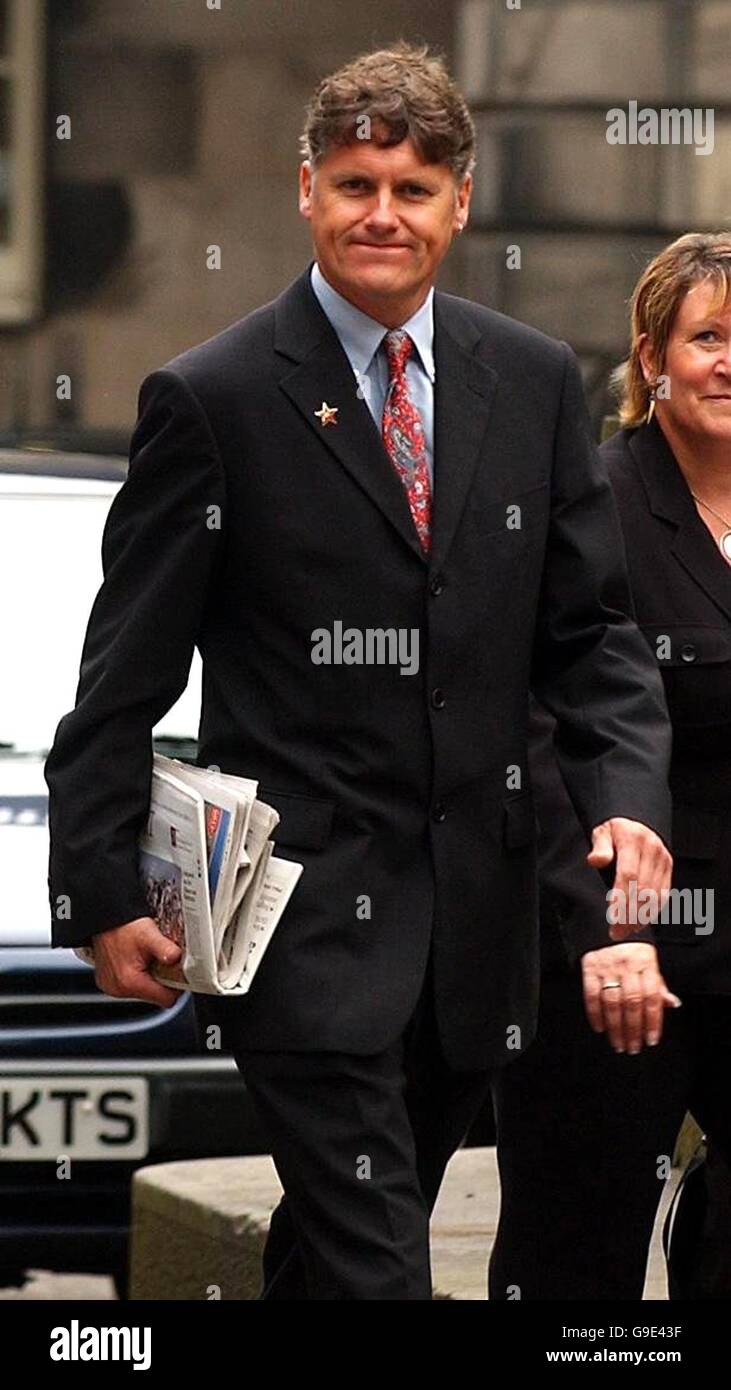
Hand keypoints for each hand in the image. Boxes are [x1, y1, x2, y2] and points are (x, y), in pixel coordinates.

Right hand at [91, 916, 182, 1007]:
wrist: (105, 920)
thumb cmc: (125, 927)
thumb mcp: (150, 935)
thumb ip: (167, 950)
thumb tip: (179, 960)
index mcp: (131, 982)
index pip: (166, 999)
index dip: (176, 986)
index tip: (177, 972)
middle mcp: (119, 990)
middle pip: (155, 996)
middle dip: (161, 980)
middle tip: (158, 960)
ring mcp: (111, 988)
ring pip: (143, 991)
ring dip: (149, 977)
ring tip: (145, 958)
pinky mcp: (108, 984)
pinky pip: (131, 986)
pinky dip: (137, 976)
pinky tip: (135, 960)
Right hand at [581, 942, 680, 1053]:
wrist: (606, 922)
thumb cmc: (632, 947)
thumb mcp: (650, 961)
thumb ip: (659, 984)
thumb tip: (673, 1004)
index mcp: (646, 964)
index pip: (652, 997)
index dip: (652, 1021)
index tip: (651, 1040)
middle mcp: (627, 966)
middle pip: (632, 1002)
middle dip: (633, 1029)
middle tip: (634, 1048)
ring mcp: (607, 967)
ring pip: (612, 1002)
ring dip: (615, 1027)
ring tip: (619, 1044)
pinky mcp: (589, 967)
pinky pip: (591, 994)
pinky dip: (595, 1013)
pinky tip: (600, 1028)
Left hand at [587, 817, 671, 940]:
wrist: (635, 822)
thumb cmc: (614, 831)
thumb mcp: (601, 832)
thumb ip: (599, 846)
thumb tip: (595, 860)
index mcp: (633, 840)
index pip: (628, 874)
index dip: (621, 898)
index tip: (612, 917)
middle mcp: (652, 849)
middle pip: (642, 889)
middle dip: (629, 914)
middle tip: (616, 932)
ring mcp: (663, 859)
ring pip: (655, 894)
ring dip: (641, 916)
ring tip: (626, 931)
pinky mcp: (669, 867)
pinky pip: (663, 894)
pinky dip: (652, 911)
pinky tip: (639, 922)